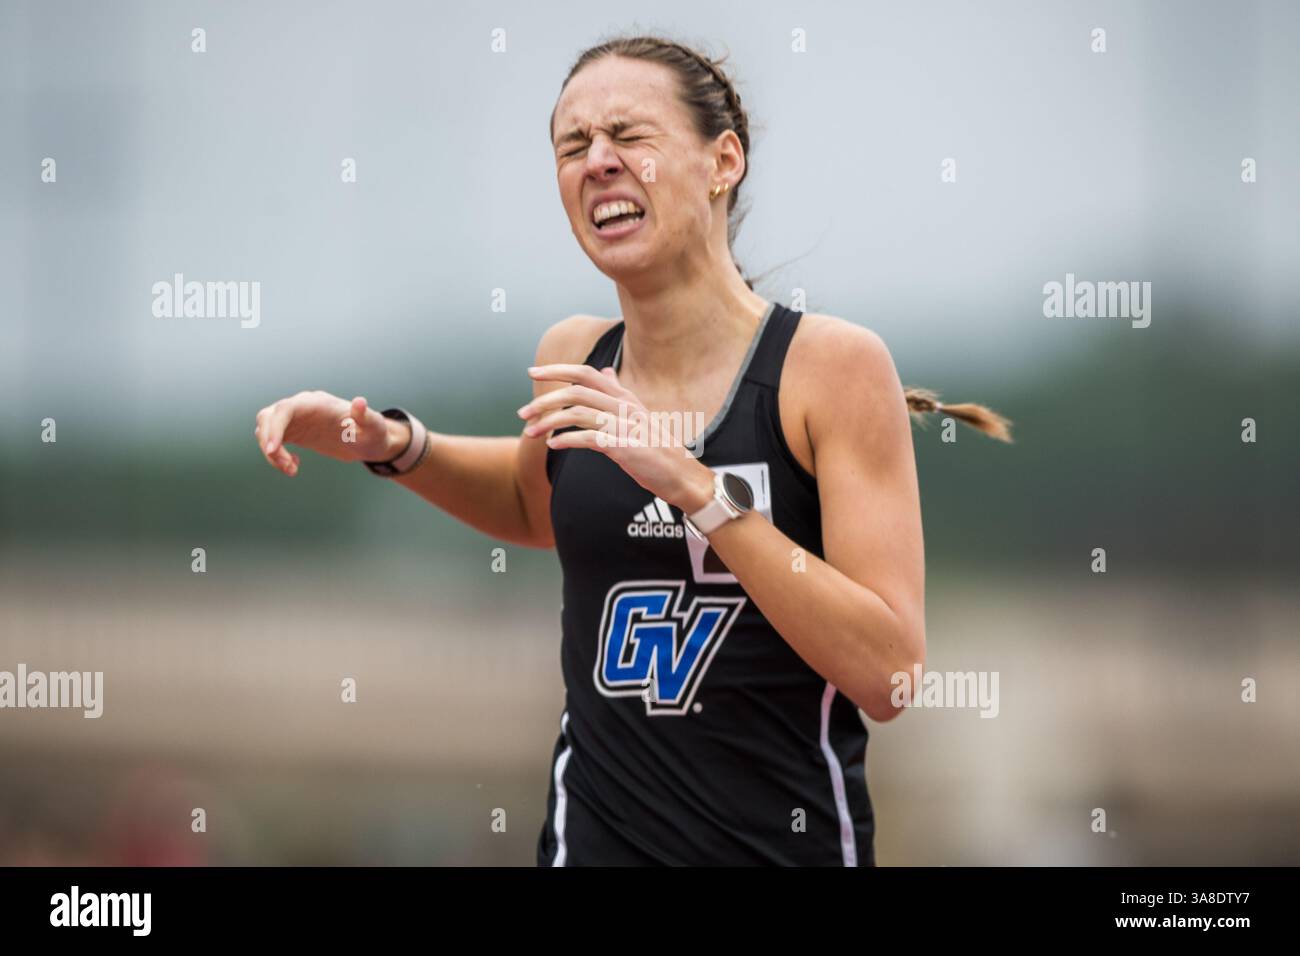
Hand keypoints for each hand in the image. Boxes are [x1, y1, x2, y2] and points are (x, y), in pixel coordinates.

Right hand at [253, 391, 407, 475]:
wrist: (369, 441)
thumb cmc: (373, 433)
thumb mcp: (374, 427)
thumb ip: (367, 417)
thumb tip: (360, 402)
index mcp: (317, 403)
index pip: (286, 408)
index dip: (275, 427)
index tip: (273, 450)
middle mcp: (302, 407)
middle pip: (268, 417)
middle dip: (268, 441)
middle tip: (286, 466)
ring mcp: (296, 420)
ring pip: (265, 429)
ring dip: (271, 452)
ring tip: (292, 469)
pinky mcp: (294, 432)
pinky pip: (272, 441)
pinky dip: (276, 456)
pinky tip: (294, 467)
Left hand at [518, 364, 715, 512]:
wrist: (683, 476)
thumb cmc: (658, 449)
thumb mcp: (639, 415)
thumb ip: (619, 393)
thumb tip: (606, 372)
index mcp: (625, 397)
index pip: (587, 373)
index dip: (558, 370)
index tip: (533, 371)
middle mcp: (624, 406)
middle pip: (577, 391)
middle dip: (545, 399)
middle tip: (523, 413)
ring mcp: (625, 426)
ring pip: (577, 413)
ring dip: (548, 422)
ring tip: (530, 433)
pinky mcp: (623, 447)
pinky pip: (587, 438)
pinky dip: (565, 440)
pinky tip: (553, 446)